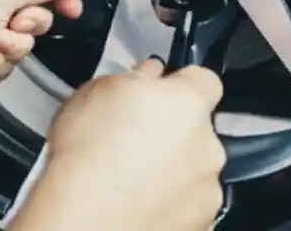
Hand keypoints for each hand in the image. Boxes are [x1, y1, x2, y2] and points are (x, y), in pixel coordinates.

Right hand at [12, 59, 225, 230]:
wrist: (83, 221)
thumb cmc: (85, 157)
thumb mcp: (96, 92)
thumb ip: (135, 77)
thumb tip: (149, 74)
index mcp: (188, 104)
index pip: (204, 80)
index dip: (182, 86)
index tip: (162, 96)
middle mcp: (208, 145)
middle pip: (199, 130)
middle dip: (174, 134)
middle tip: (134, 143)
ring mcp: (207, 189)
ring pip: (195, 170)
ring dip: (173, 172)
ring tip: (131, 180)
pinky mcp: (201, 223)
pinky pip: (190, 206)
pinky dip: (171, 205)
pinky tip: (139, 204)